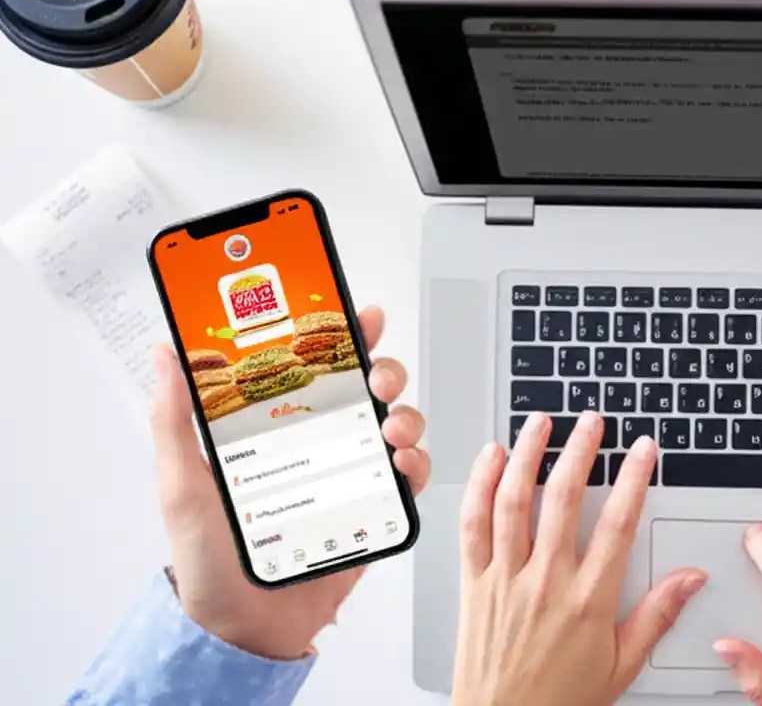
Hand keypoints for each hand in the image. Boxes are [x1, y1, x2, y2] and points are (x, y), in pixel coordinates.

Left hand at [150, 305, 429, 660]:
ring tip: (391, 428)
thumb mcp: (182, 483)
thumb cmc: (208, 559)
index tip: (357, 314)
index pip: (315, 367)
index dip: (341, 334)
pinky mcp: (376, 508)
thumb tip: (164, 356)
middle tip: (376, 379)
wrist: (244, 626)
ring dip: (406, 414)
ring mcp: (353, 474)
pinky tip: (404, 463)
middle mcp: (322, 443)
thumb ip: (174, 420)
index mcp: (279, 428)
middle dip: (383, 370)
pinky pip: (412, 476)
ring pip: (398, 423)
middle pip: (367, 387)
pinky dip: (418, 463)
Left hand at [451, 412, 707, 705]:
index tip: (642, 449)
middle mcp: (545, 581)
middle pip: (565, 499)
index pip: (619, 523)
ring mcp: (505, 578)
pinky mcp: (472, 582)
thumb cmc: (559, 700)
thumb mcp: (621, 665)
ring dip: (528, 454)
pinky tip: (491, 458)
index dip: (634, 478)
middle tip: (592, 422)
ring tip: (541, 423)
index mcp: (587, 600)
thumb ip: (657, 615)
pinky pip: (473, 524)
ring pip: (514, 501)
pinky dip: (480, 485)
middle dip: (581, 451)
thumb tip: (691, 578)